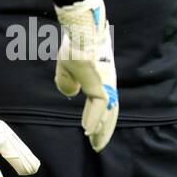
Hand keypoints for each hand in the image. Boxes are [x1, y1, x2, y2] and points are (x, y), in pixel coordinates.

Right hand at [54, 0, 118, 152]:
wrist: (80, 29)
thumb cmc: (75, 45)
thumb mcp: (67, 67)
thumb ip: (67, 82)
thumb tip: (72, 93)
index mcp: (101, 81)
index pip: (102, 106)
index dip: (97, 120)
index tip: (90, 134)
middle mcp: (107, 84)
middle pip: (109, 113)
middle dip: (103, 131)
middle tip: (97, 146)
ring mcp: (106, 83)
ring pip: (107, 112)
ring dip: (101, 129)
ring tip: (95, 144)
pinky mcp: (101, 81)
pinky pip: (99, 105)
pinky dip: (93, 118)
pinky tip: (87, 129)